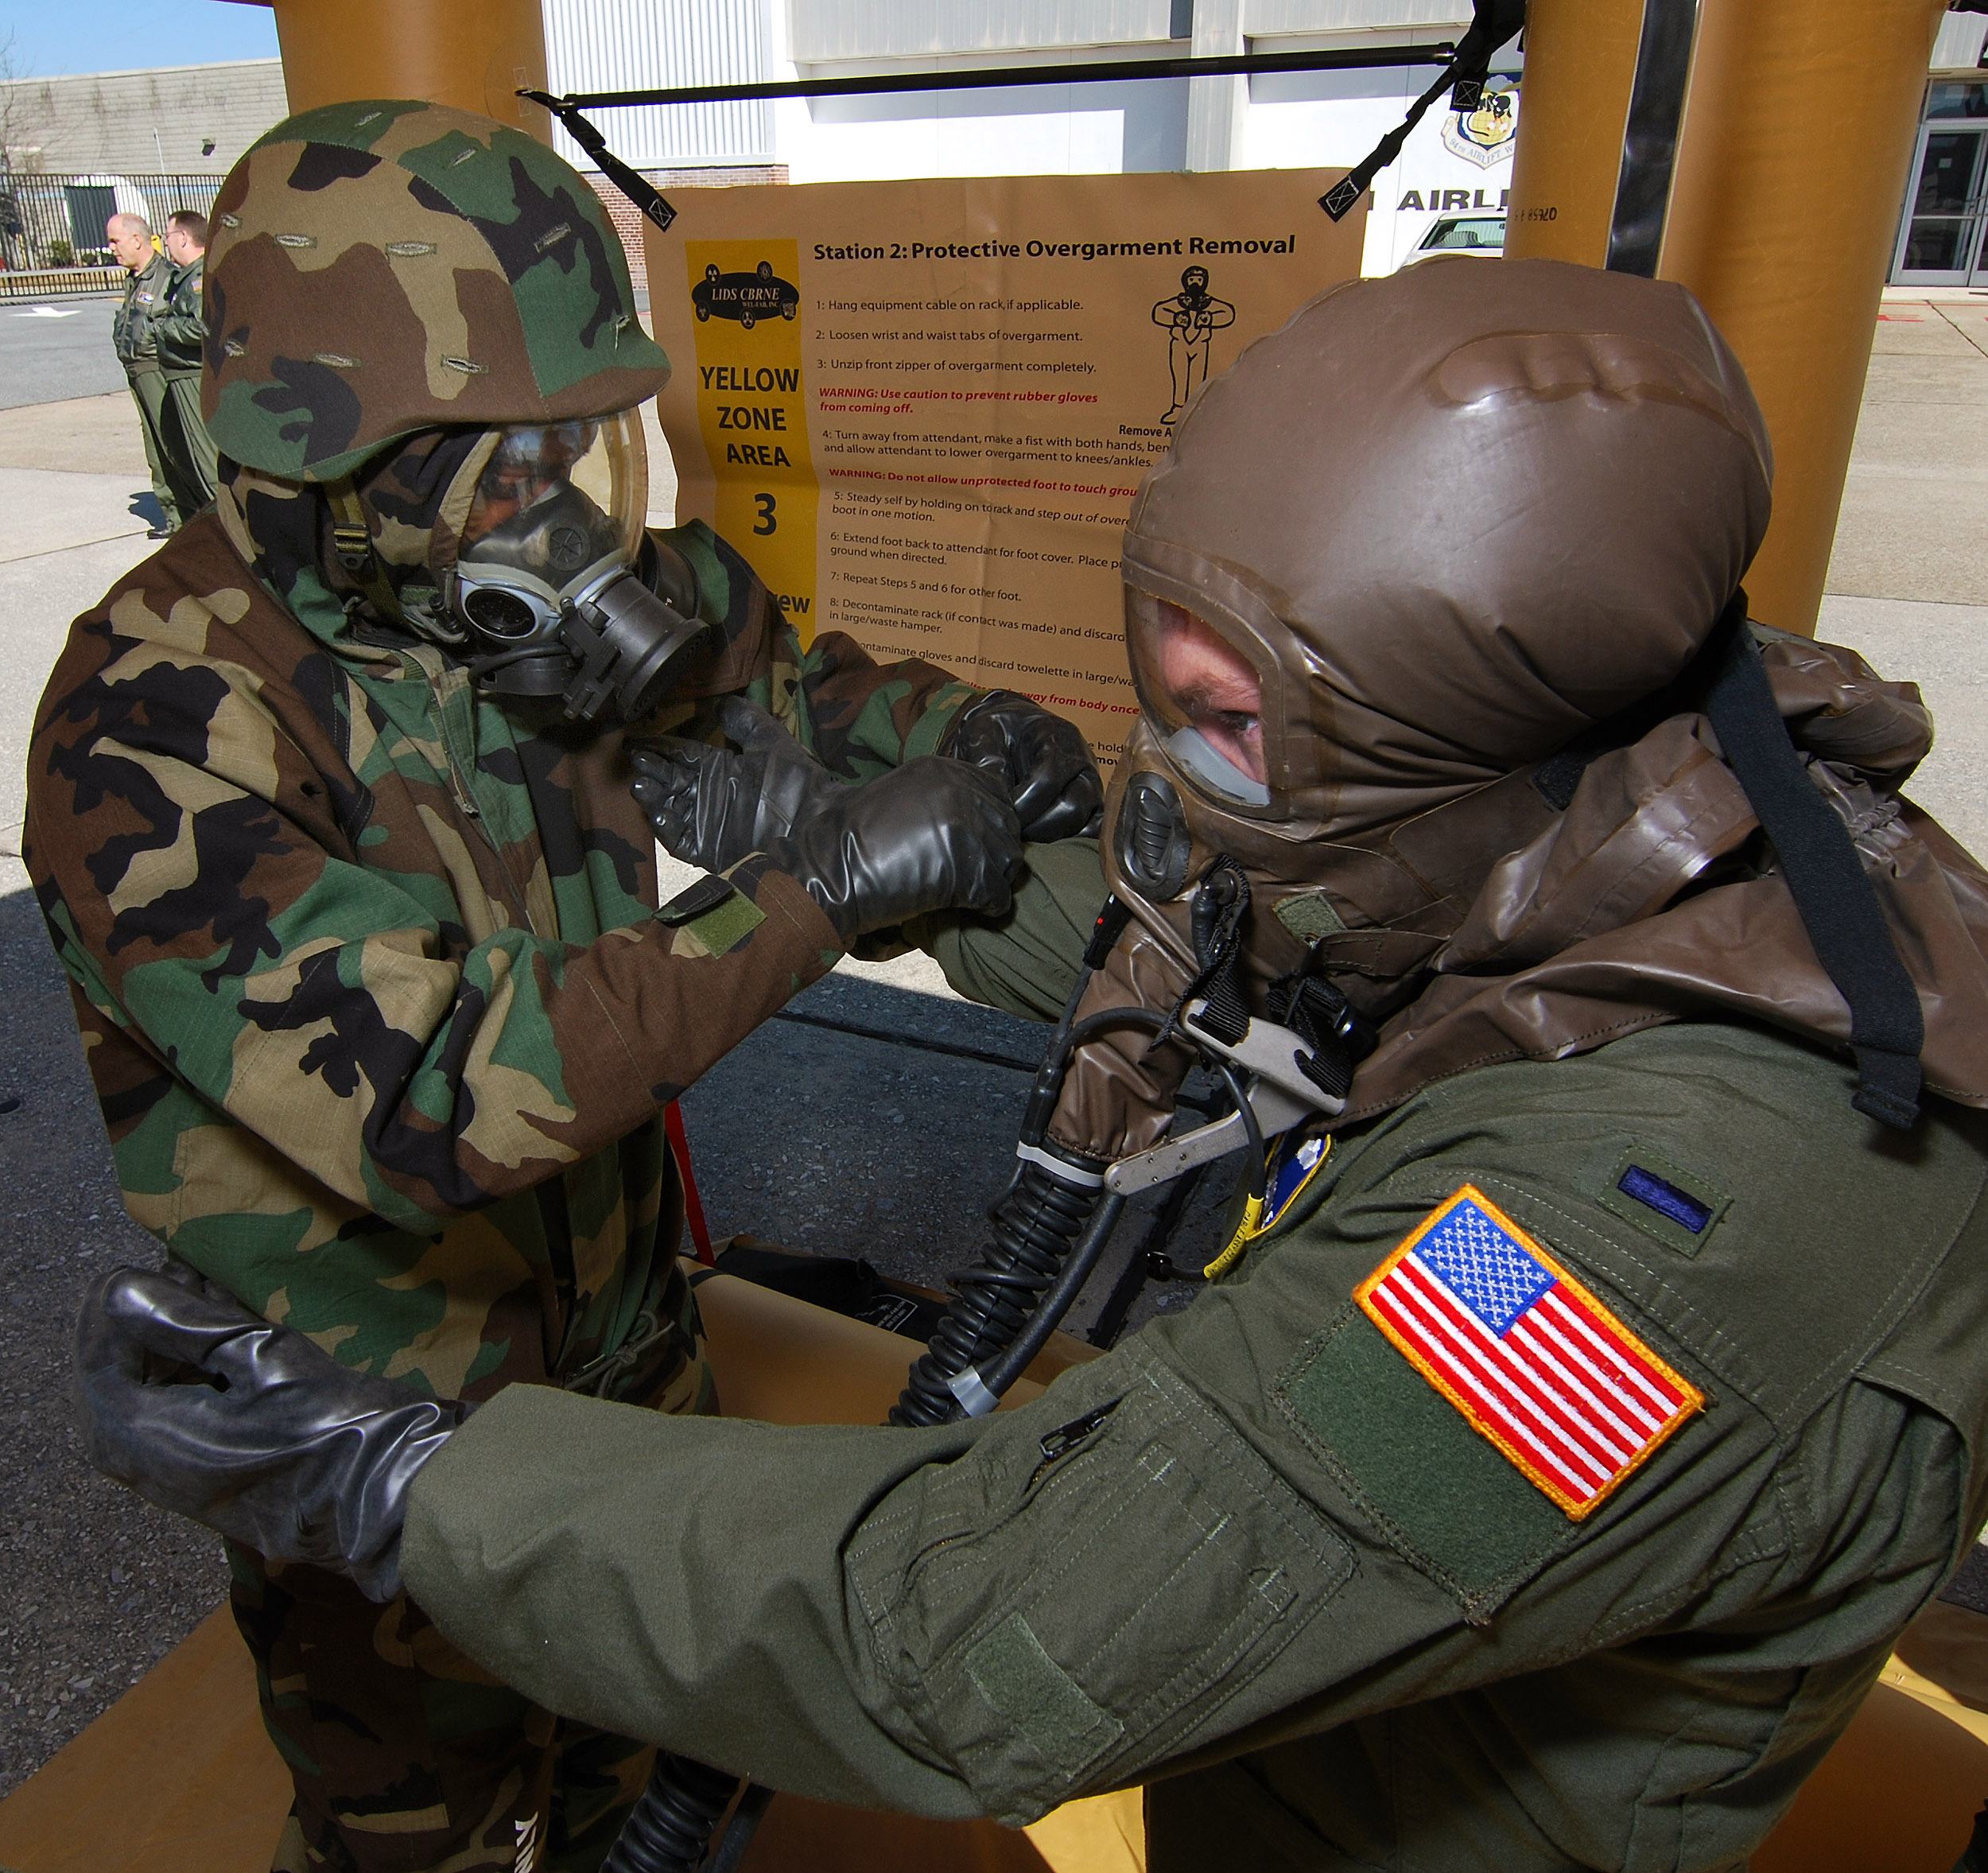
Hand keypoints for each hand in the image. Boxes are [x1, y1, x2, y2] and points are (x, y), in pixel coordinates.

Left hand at [73, 1267, 465, 1601]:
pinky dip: (188, 1369)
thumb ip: (184, 1322)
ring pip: (146, 1393)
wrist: (386, 1498)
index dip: (112, 1305)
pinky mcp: (209, 1474)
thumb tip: (120, 1287)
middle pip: (113, 1379)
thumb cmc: (326, 1426)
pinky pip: (175, 1412)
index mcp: (145, 1437)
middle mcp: (145, 1462)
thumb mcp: (261, 1358)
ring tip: (199, 1285)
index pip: (96, 1359)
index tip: (141, 1262)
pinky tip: (219, 1329)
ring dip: (167, 1340)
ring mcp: (175, 1474)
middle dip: (139, 1321)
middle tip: (173, 1270)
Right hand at [630, 696, 841, 873]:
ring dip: (653, 797)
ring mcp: (709, 824)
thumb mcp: (772, 744)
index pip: (684, 755)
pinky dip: (667, 827)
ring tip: (639, 783)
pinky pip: (680, 839)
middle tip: (635, 758)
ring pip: (671, 809)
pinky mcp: (710, 850)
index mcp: (724, 769)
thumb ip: (746, 722)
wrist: (818, 832)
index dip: (662, 746)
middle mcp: (712, 796)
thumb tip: (722, 702)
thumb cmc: (799, 786)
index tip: (638, 736)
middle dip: (652, 769)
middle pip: (672, 781)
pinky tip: (658, 812)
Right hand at [767, 757, 1022, 940]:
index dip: (987, 821)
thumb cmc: (846, 837)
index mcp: (942, 769)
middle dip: (994, 851)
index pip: (995, 792)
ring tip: (972, 892)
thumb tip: (963, 806)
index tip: (970, 844)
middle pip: (1006, 824)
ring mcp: (965, 830)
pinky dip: (990, 908)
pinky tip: (972, 911)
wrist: (827, 873)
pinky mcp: (966, 872)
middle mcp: (959, 791)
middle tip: (973, 873)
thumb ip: (931, 794)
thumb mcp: (891, 793)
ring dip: (994, 879)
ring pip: (1009, 859)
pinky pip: (999, 894)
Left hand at [941, 691, 1103, 841]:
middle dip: (1036, 825)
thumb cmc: (998, 729)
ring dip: (1050, 835)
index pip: (1048, 778)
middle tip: (1011, 828)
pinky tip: (1044, 840)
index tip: (1003, 812)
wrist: (1012, 727)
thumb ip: (987, 759)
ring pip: (1083, 821)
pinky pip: (1094, 829)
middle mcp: (1082, 760)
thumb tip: (997, 794)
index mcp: (1058, 737)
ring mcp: (1091, 783)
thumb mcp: (982, 732)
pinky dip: (1072, 840)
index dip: (1023, 803)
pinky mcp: (1093, 802)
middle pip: (1072, 806)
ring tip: (1023, 833)